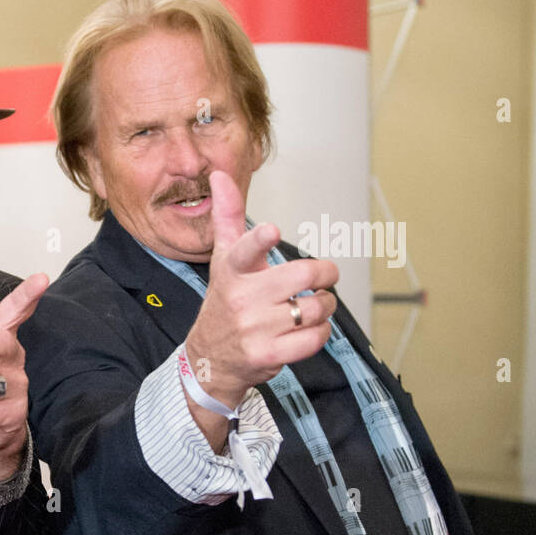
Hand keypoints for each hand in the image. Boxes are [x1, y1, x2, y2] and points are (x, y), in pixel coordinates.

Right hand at [183, 171, 338, 420]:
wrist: (210, 359)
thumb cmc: (225, 302)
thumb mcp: (223, 258)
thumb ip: (228, 216)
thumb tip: (220, 175)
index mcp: (232, 270)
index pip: (244, 249)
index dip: (260, 240)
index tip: (270, 231)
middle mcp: (242, 298)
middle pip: (304, 275)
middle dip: (325, 275)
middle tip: (323, 279)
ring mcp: (254, 329)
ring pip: (316, 307)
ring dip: (324, 306)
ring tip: (311, 307)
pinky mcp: (268, 355)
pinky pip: (314, 338)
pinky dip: (319, 333)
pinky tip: (305, 330)